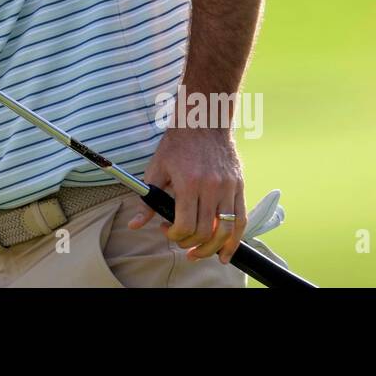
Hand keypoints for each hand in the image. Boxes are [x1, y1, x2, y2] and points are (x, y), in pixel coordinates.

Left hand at [126, 126, 247, 264]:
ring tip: (202, 254)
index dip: (175, 235)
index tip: (167, 231)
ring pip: (226, 230)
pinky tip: (226, 251)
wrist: (203, 121)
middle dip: (191, 244)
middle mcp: (211, 187)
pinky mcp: (240, 187)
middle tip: (182, 243)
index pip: (185, 225)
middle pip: (205, 231)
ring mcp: (228, 188)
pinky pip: (241, 220)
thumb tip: (134, 225)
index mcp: (189, 183)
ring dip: (213, 249)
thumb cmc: (177, 144)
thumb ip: (147, 200)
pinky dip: (235, 240)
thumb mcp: (156, 168)